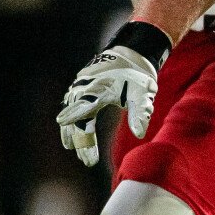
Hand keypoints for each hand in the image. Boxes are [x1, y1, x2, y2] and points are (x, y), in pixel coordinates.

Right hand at [56, 21, 172, 166]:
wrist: (131, 55)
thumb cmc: (137, 75)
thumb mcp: (143, 92)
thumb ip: (140, 112)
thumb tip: (139, 134)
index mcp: (100, 87)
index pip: (84, 107)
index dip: (76, 123)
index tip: (70, 142)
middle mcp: (86, 86)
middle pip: (77, 116)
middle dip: (80, 139)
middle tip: (87, 160)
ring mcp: (81, 87)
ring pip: (71, 113)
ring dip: (73, 133)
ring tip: (75, 151)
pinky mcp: (80, 89)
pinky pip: (72, 108)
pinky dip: (71, 123)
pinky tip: (70, 138)